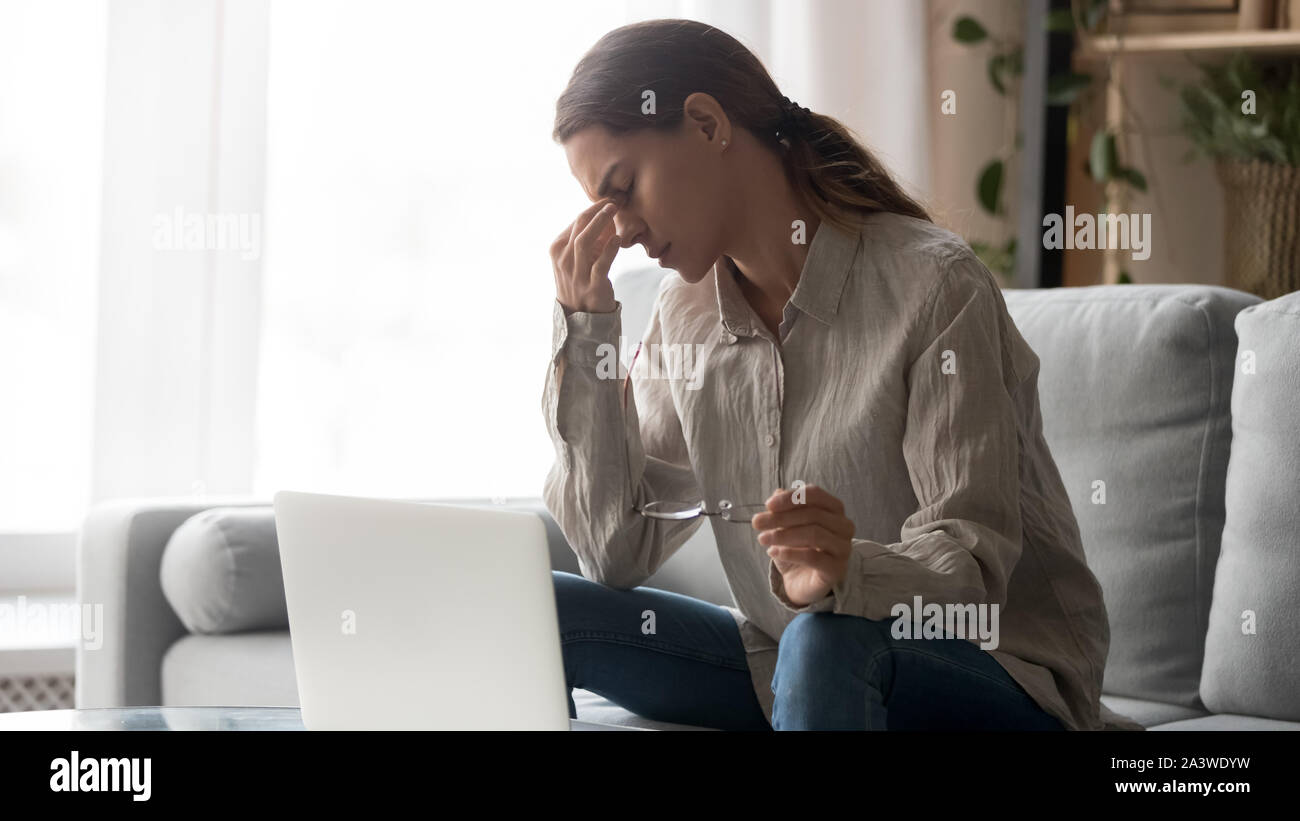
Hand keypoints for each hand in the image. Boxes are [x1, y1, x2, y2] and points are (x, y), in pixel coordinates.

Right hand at [550, 198, 621, 313]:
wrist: (579, 315)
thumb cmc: (580, 279)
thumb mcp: (576, 257)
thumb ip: (587, 238)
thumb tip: (607, 215)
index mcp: (557, 249)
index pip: (575, 222)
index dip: (593, 208)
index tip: (608, 199)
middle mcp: (563, 260)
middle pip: (579, 227)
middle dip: (596, 211)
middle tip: (613, 200)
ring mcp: (576, 274)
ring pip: (584, 242)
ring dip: (600, 223)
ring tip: (614, 210)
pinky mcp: (592, 286)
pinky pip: (600, 265)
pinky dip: (609, 250)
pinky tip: (618, 239)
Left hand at [752, 484, 854, 606]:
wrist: (802, 583)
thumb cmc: (797, 549)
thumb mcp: (787, 526)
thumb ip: (784, 509)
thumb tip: (776, 493)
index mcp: (835, 509)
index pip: (815, 495)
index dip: (791, 497)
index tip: (768, 505)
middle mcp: (844, 526)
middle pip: (813, 514)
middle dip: (781, 517)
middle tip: (757, 523)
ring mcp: (843, 548)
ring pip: (814, 534)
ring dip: (783, 535)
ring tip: (762, 538)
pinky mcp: (837, 569)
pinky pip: (812, 557)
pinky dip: (789, 553)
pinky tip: (772, 552)